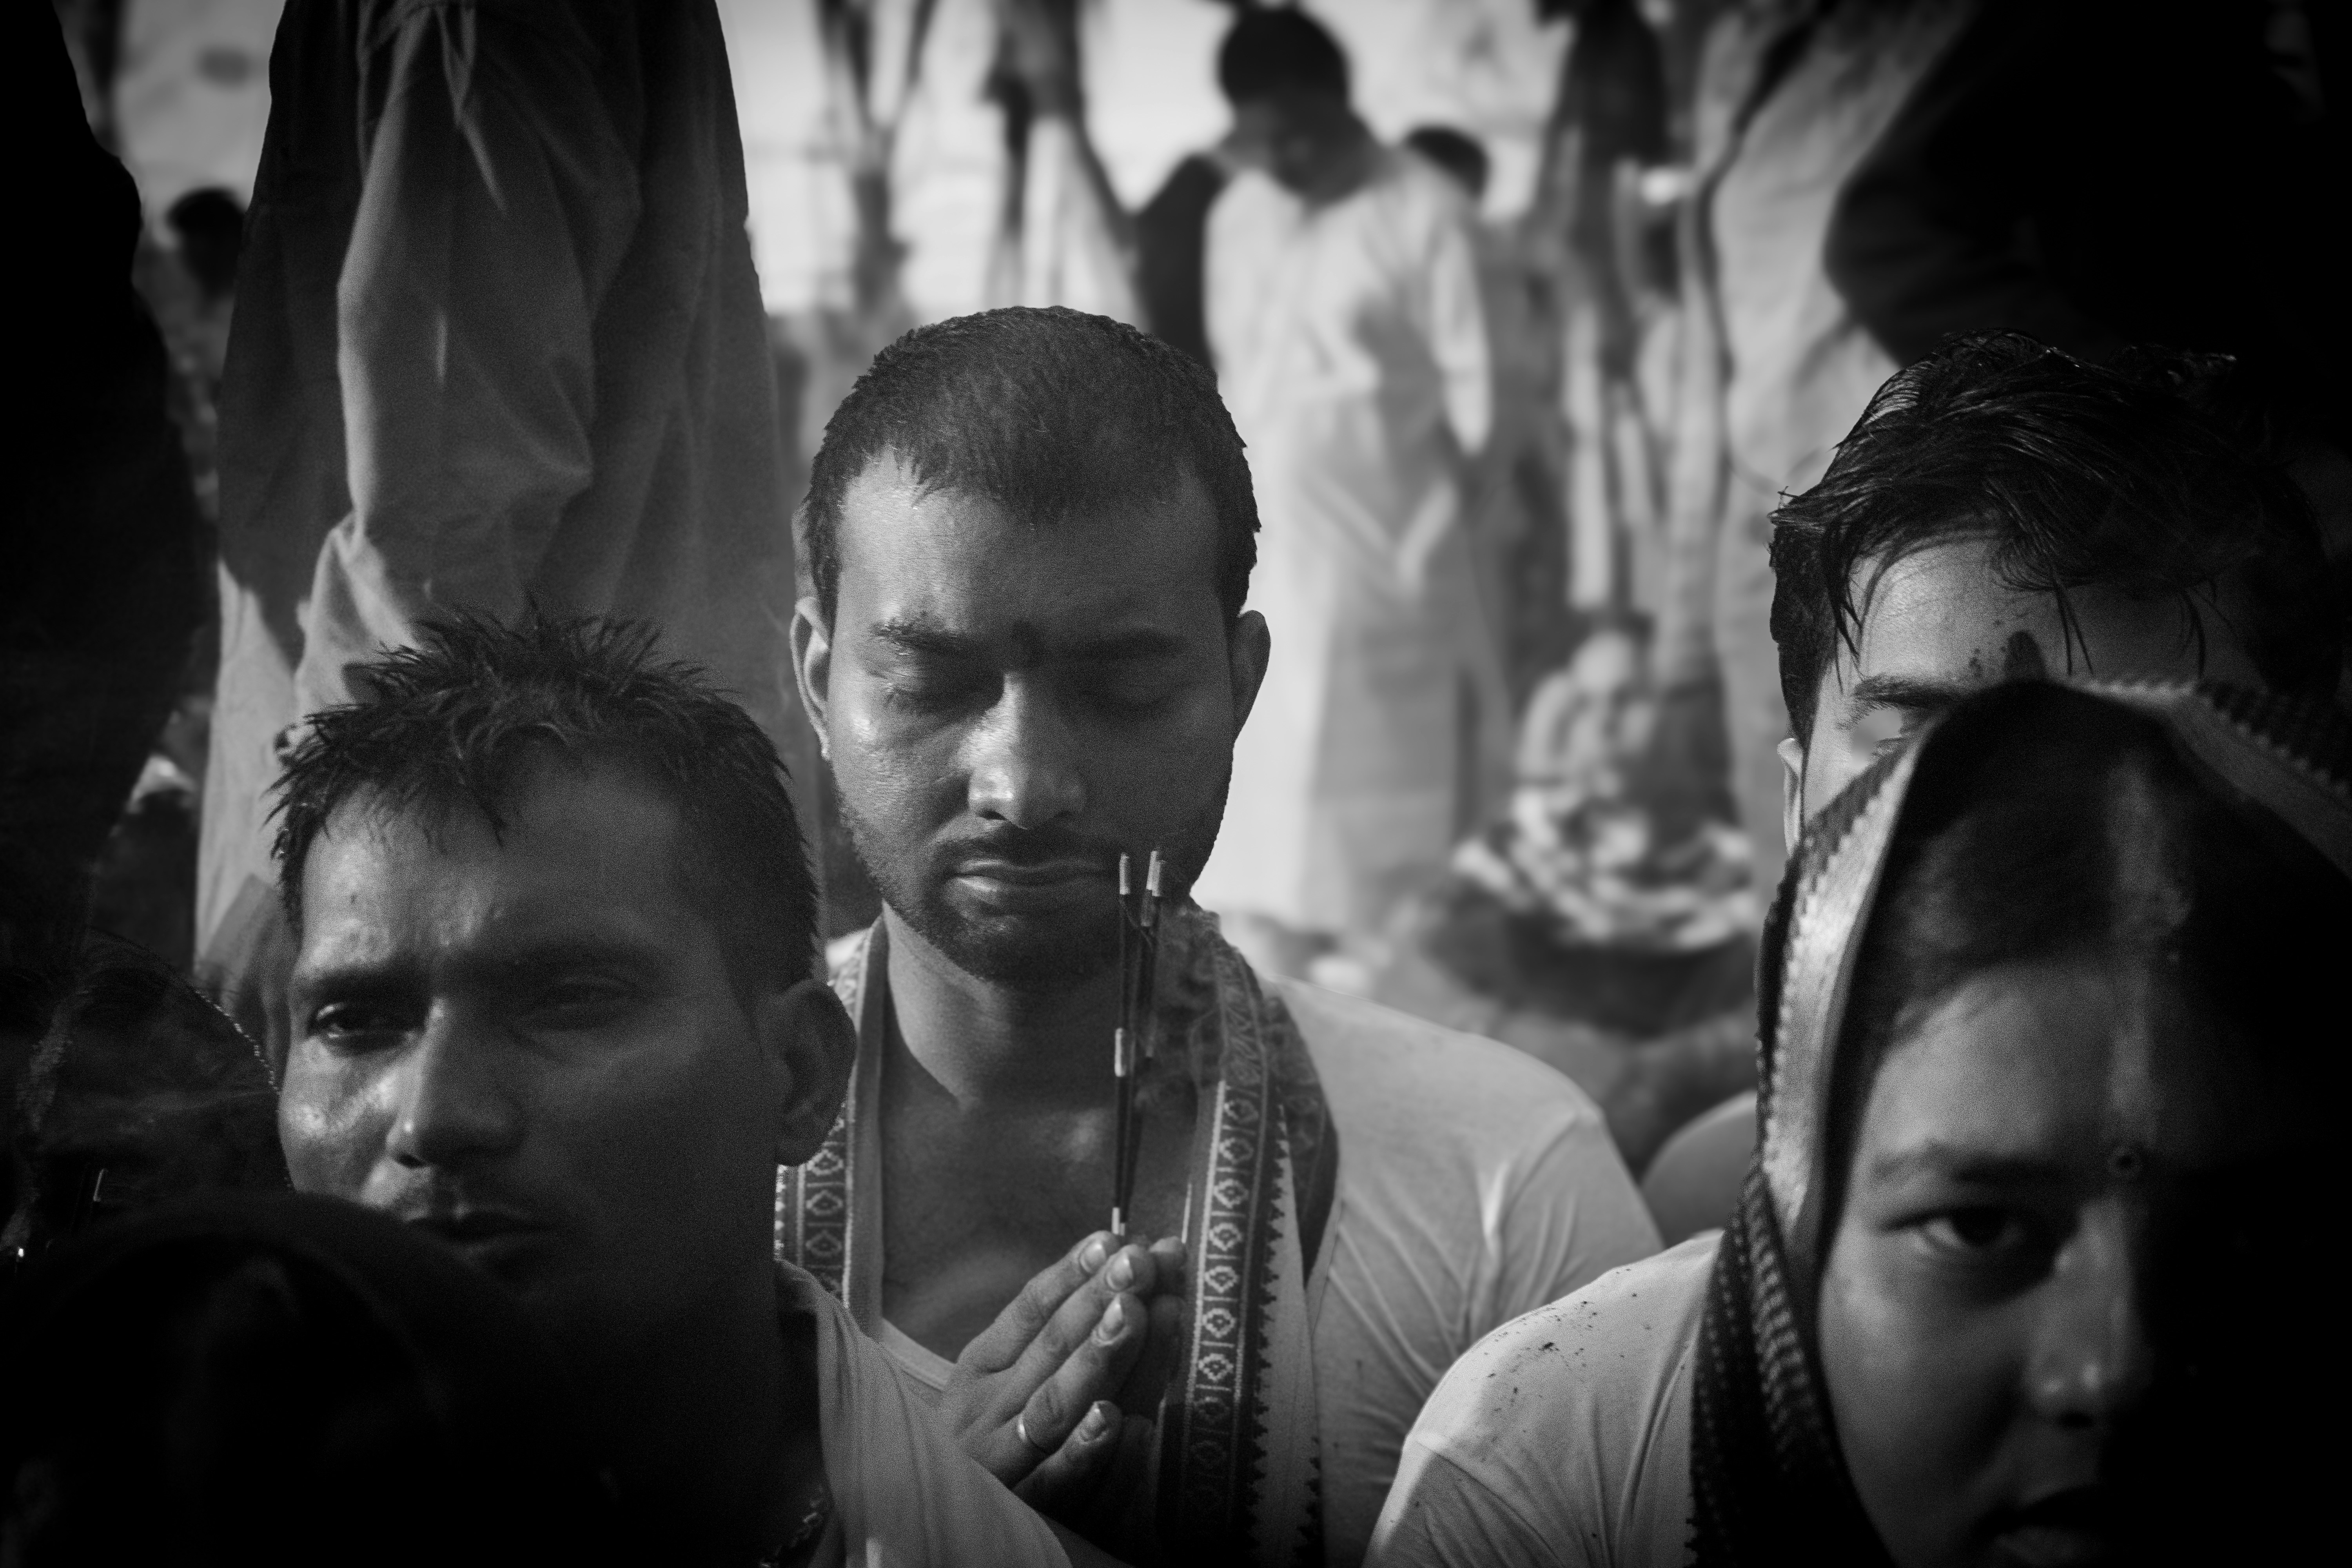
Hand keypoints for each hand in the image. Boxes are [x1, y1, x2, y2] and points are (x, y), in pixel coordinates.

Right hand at [940, 1230, 1185, 1504]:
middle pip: (1048, 1349)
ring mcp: (1001, 1461)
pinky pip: (1056, 1479)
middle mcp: (984, 1412)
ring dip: (1099, 1356)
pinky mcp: (1025, 1510)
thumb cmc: (996, 1441)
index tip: (1113, 1238)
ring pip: (1054, 1404)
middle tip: (1141, 1261)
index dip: (1071, 1274)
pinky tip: (1113, 1417)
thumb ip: (1056, 1335)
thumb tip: (1118, 1257)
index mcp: (978, 1371)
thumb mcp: (1005, 1383)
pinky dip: (1083, 1448)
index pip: (1028, 1312)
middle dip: (1099, 1299)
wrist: (946, 1528)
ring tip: (1137, 1312)